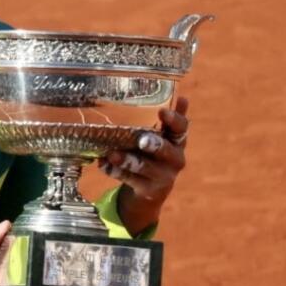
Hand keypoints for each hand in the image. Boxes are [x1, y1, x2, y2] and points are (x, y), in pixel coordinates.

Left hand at [98, 96, 189, 234]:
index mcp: (178, 140)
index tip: (162, 111)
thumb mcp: (162, 135)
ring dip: (128, 160)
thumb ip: (168, 118)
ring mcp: (163, 176)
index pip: (182, 128)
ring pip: (146, 167)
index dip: (174, 120)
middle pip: (167, 151)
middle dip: (154, 145)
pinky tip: (104, 165)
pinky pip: (131, 181)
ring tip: (112, 154)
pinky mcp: (149, 190)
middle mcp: (175, 159)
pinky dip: (116, 172)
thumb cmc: (155, 152)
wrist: (152, 190)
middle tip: (142, 140)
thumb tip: (180, 95)